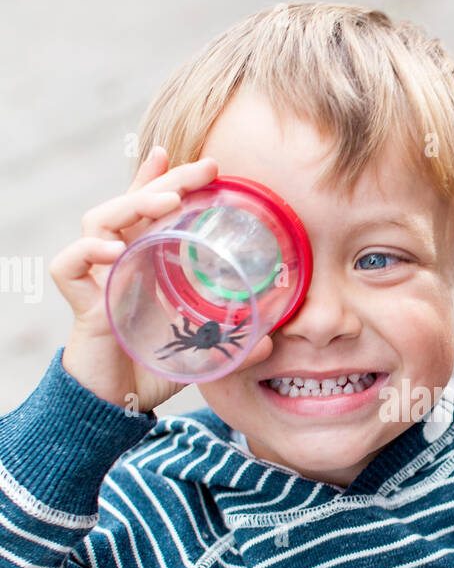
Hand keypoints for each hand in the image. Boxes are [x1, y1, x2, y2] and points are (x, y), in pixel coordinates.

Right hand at [49, 147, 272, 412]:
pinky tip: (113, 251)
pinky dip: (87, 252)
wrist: (115, 403)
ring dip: (131, 203)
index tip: (208, 165)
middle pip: (133, 204)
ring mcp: (97, 277)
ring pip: (98, 220)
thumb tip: (270, 341)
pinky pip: (69, 264)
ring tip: (167, 202)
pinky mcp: (79, 300)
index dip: (171, 181)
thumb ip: (231, 344)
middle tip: (204, 169)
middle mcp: (120, 261)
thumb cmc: (151, 367)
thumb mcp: (201, 352)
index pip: (154, 210)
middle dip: (165, 180)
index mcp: (146, 262)